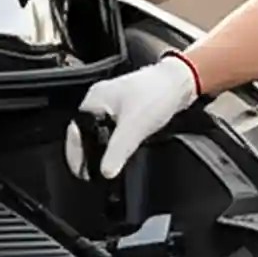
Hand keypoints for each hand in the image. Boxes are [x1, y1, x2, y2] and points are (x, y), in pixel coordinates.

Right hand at [65, 54, 199, 179]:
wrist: (182, 82)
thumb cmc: (157, 92)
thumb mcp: (134, 126)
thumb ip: (117, 151)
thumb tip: (105, 171)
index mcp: (94, 100)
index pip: (75, 132)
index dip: (76, 154)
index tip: (82, 173)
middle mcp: (101, 101)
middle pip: (85, 133)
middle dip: (88, 153)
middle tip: (92, 174)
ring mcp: (115, 104)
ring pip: (101, 133)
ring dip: (103, 149)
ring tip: (106, 165)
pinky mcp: (129, 109)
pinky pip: (115, 130)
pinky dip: (116, 143)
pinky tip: (122, 151)